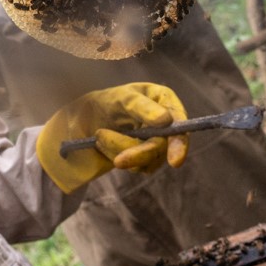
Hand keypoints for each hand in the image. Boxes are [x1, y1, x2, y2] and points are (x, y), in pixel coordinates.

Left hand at [35, 82, 187, 193]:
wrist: (86, 119)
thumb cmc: (105, 101)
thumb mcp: (119, 98)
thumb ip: (141, 107)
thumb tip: (165, 120)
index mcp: (163, 100)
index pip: (178, 121)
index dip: (179, 143)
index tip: (174, 162)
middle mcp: (166, 122)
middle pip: (163, 146)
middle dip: (139, 154)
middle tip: (118, 161)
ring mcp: (157, 141)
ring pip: (150, 160)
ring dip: (120, 151)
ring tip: (100, 136)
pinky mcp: (147, 158)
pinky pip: (139, 167)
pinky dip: (118, 157)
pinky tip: (104, 145)